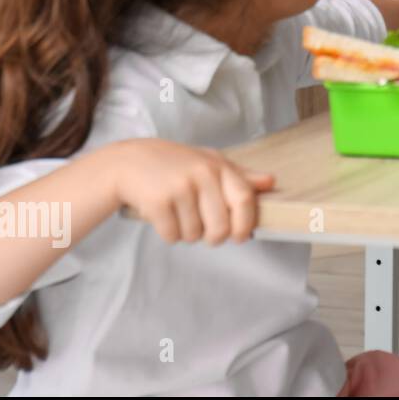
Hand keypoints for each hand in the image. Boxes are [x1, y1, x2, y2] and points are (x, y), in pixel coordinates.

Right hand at [104, 139, 275, 245]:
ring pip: (194, 235)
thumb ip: (240, 175)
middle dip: (213, 238)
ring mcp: (179, 188)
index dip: (245, 224)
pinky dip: (168, 234)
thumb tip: (271, 181)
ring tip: (178, 214)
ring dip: (187, 233)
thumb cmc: (174, 165)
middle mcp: (201, 175)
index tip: (240, 237)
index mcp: (218, 167)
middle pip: (220, 227)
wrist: (127, 162)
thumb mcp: (209, 162)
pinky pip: (172, 236)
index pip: (244, 200)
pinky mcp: (157, 202)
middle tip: (204, 232)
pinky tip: (162, 217)